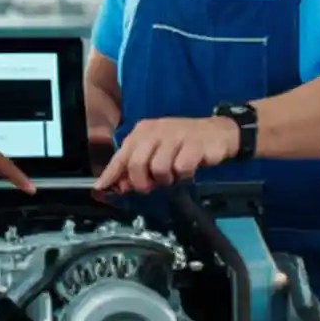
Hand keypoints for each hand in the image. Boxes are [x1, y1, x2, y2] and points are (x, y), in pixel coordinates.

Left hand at [93, 117, 238, 193]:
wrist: (218, 132)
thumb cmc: (182, 142)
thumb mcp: (156, 149)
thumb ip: (137, 165)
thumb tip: (120, 186)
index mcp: (143, 131)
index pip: (121, 155)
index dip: (111, 174)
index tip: (101, 189)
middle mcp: (156, 131)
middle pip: (136, 164)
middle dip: (141, 182)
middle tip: (152, 186)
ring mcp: (176, 136)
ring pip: (158, 168)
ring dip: (166, 179)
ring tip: (174, 175)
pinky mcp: (196, 145)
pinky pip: (181, 168)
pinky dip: (184, 175)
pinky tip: (188, 172)